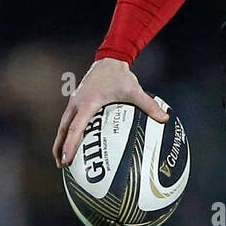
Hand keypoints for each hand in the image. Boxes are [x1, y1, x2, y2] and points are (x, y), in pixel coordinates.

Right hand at [53, 58, 168, 167]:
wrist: (109, 60)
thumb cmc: (120, 76)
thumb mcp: (135, 91)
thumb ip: (148, 105)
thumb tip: (165, 118)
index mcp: (88, 103)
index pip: (76, 128)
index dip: (70, 145)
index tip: (67, 160)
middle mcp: (77, 103)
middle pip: (63, 130)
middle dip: (60, 148)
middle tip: (62, 166)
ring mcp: (74, 102)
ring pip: (63, 125)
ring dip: (60, 141)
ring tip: (62, 159)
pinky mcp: (76, 101)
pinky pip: (68, 120)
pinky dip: (66, 132)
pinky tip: (71, 142)